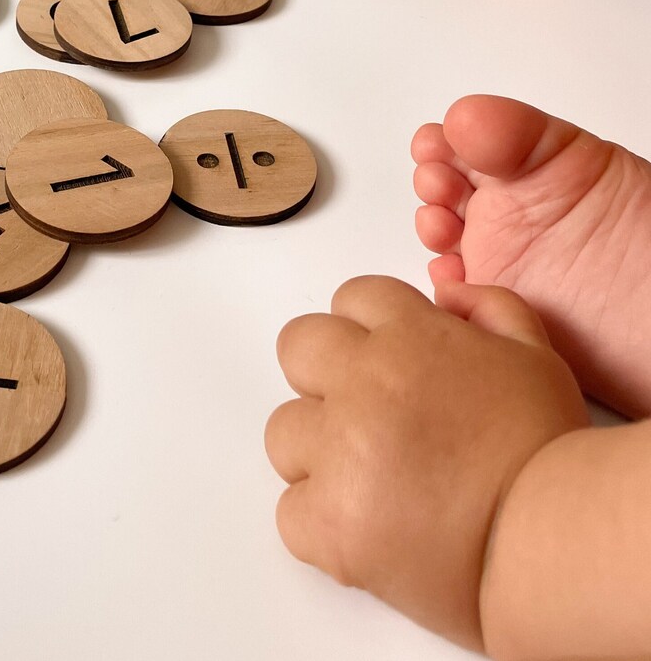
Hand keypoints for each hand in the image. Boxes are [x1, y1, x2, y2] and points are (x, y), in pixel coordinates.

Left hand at [265, 276, 587, 649]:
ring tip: (370, 483)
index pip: (351, 298)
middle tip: (363, 417)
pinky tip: (366, 532)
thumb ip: (489, 308)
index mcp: (407, 336)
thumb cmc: (547, 450)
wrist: (552, 541)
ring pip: (283, 431)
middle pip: (297, 347)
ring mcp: (337, 450)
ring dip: (317, 453)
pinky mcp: (326, 520)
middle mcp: (360, 381)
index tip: (387, 364)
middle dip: (322, 374)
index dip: (367, 329)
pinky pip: (288, 511)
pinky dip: (319, 524)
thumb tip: (445, 295)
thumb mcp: (534, 355)